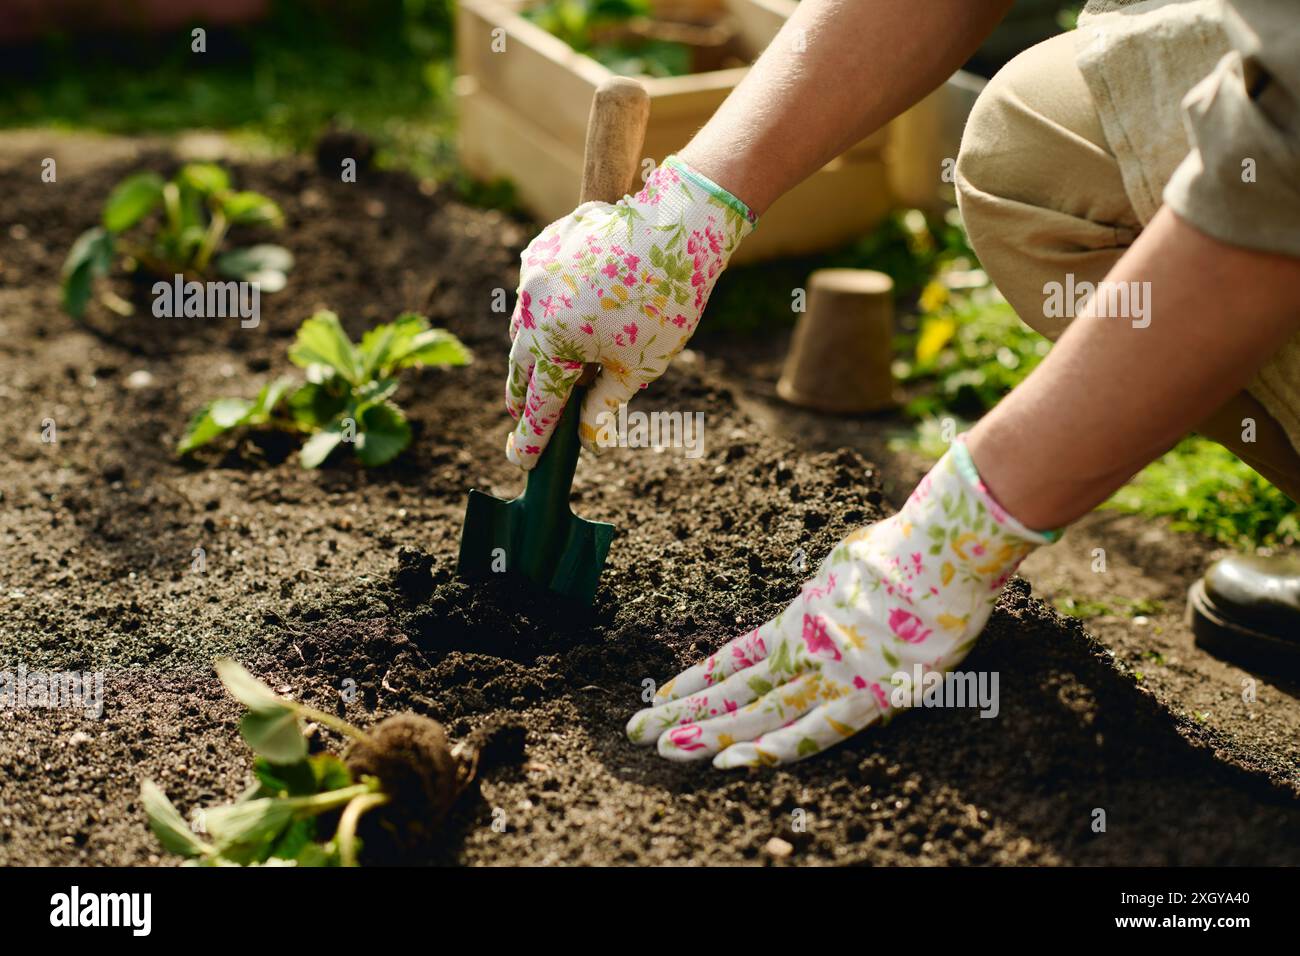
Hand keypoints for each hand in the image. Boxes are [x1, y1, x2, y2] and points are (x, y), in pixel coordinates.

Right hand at [504, 156, 754, 468]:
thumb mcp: (640, 366)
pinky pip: (534, 288)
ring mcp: (534, 274)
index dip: (531, 437)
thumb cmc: (664, 302)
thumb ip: (604, 402)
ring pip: (523, 324)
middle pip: (521, 364)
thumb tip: (585, 436)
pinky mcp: (543, 247)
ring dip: (530, 350)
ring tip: (539, 369)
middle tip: (519, 413)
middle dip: (521, 393)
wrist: (676, 226)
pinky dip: (542, 308)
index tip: (520, 461)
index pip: (539, 404)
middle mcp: (533, 309)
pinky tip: (558, 316)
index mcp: (554, 345)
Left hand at [626, 441, 1054, 767]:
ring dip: (712, 733)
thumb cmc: (902, 550)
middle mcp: (807, 649)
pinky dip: (776, 748)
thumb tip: (819, 597)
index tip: (662, 693)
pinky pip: (817, 731)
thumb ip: (824, 594)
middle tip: (638, 731)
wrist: (944, 547)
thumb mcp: (844, 565)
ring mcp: (834, 674)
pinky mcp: (870, 694)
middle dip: (685, 712)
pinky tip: (734, 761)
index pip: (737, 658)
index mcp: (800, 618)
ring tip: (666, 748)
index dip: (698, 679)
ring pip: (761, 714)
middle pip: (736, 691)